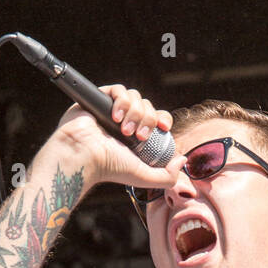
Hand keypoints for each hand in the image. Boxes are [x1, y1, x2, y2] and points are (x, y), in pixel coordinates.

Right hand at [53, 83, 185, 191]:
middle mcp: (125, 122)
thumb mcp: (144, 177)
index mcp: (135, 137)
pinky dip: (122, 101)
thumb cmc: (110, 168)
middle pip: (148, 107)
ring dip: (134, 113)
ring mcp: (112, 110)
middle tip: (137, 136)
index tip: (164, 128)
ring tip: (124, 129)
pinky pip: (119, 90)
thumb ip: (167, 176)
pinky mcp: (100, 98)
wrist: (84, 156)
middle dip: (147, 120)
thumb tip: (183, 160)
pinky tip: (115, 117)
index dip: (163, 119)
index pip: (156, 119)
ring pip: (136, 97)